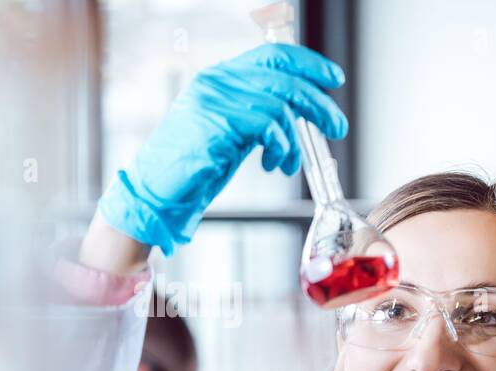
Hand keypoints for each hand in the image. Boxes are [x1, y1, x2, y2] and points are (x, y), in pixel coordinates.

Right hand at [97, 43, 347, 255]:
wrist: (158, 190)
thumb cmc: (197, 166)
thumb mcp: (235, 132)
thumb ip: (260, 115)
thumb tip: (303, 113)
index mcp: (221, 77)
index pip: (272, 55)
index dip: (308, 63)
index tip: (334, 78)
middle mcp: (217, 81)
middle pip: (284, 78)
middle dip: (319, 104)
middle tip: (337, 128)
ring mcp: (214, 99)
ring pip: (280, 105)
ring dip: (296, 141)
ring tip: (288, 162)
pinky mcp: (215, 122)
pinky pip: (268, 126)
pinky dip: (282, 148)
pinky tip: (274, 164)